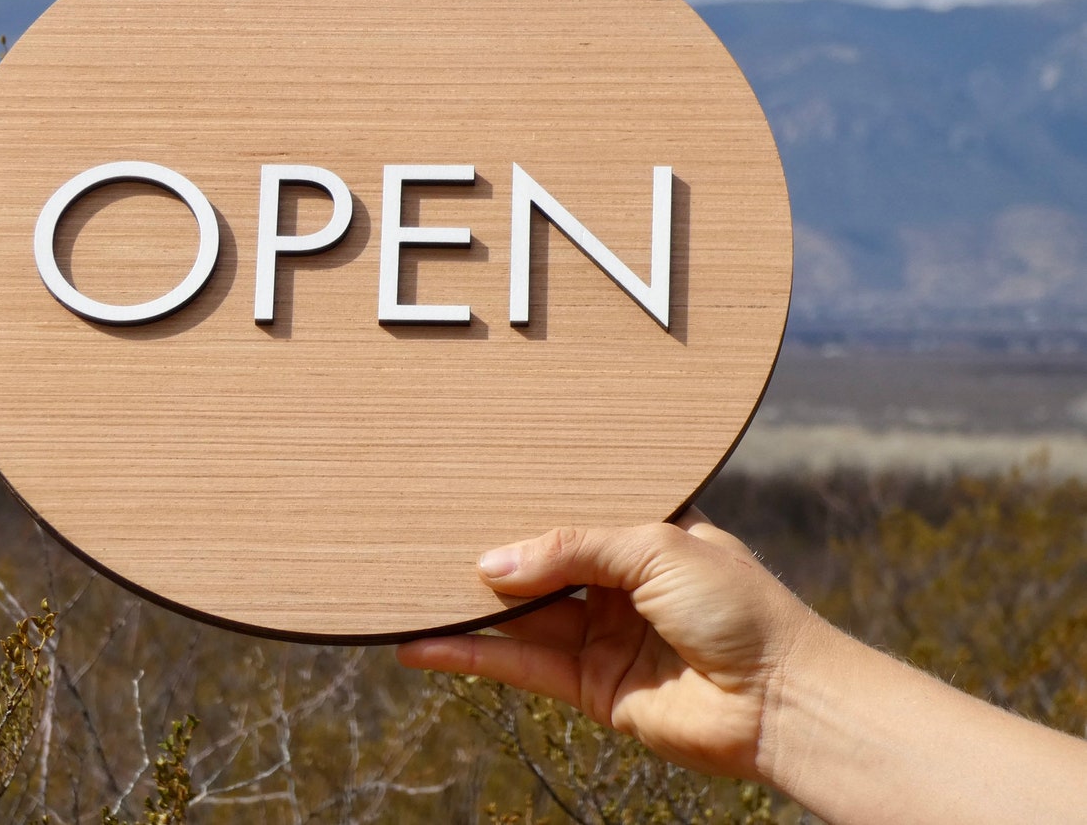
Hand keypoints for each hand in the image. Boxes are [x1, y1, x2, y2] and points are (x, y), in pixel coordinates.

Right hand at [396, 509, 823, 781]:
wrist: (782, 701)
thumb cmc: (738, 606)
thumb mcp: (655, 545)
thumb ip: (570, 548)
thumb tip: (490, 564)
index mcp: (644, 532)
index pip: (570, 509)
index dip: (523, 500)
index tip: (468, 484)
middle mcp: (618, 582)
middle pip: (536, 564)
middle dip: (484, 553)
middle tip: (420, 537)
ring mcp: (601, 635)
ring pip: (519, 615)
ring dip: (465, 607)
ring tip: (404, 590)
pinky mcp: (590, 688)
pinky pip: (519, 665)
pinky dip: (471, 656)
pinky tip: (425, 646)